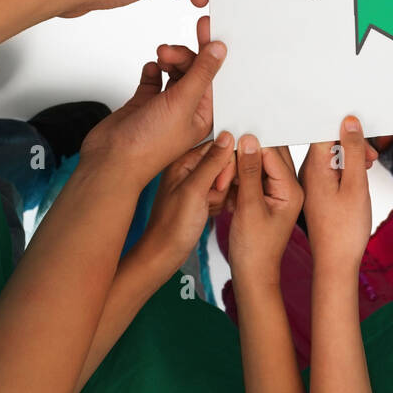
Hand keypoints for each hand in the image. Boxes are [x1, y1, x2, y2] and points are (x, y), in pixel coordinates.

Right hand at [77, 24, 227, 179]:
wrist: (110, 159)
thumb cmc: (148, 146)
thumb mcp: (182, 103)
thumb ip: (201, 73)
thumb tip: (218, 50)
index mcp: (204, 115)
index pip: (214, 77)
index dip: (211, 52)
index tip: (206, 29)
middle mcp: (186, 110)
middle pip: (194, 71)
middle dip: (184, 56)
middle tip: (169, 51)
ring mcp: (164, 107)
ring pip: (175, 72)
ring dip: (170, 60)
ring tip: (160, 57)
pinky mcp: (144, 104)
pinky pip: (154, 79)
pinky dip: (153, 70)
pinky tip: (150, 69)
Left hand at [136, 133, 236, 277]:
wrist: (165, 254)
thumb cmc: (172, 226)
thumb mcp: (195, 190)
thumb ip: (213, 162)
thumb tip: (227, 137)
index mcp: (183, 161)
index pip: (217, 146)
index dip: (226, 164)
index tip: (221, 181)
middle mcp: (188, 169)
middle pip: (223, 163)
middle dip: (223, 182)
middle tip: (210, 197)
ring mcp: (194, 184)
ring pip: (224, 179)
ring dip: (221, 195)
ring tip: (207, 207)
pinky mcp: (200, 197)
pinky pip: (221, 193)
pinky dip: (220, 203)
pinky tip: (209, 212)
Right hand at [226, 137, 303, 286]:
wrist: (252, 275)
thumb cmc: (254, 249)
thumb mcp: (249, 207)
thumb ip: (249, 171)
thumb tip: (248, 141)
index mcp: (291, 189)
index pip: (273, 152)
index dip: (250, 146)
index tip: (229, 145)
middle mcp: (289, 187)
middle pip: (268, 154)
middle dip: (245, 155)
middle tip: (225, 164)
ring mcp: (278, 192)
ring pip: (258, 165)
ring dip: (239, 169)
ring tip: (225, 183)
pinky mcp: (266, 197)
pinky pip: (252, 177)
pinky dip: (238, 180)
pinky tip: (228, 190)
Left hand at [300, 118, 372, 272]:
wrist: (335, 263)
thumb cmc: (345, 230)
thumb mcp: (356, 186)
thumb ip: (353, 151)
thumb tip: (349, 122)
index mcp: (313, 168)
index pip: (323, 131)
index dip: (345, 128)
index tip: (363, 137)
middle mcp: (307, 172)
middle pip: (326, 141)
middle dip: (350, 142)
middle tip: (370, 158)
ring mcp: (311, 182)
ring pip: (330, 155)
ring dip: (350, 156)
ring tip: (367, 167)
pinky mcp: (316, 191)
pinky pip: (329, 169)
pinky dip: (345, 169)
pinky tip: (358, 178)